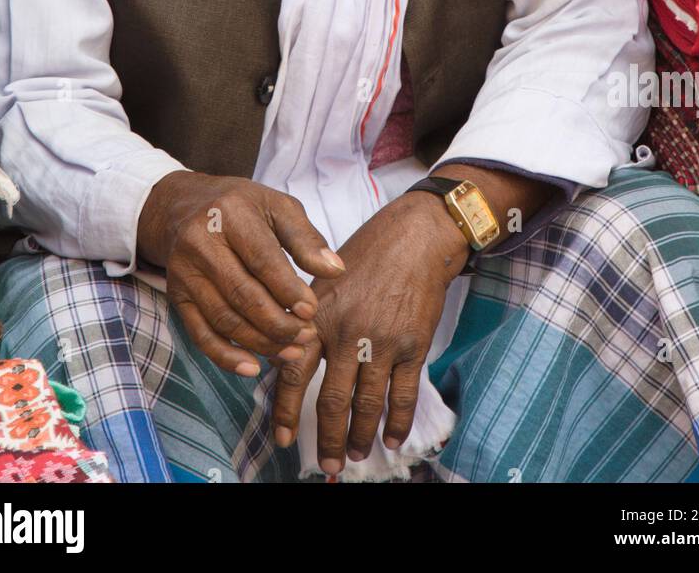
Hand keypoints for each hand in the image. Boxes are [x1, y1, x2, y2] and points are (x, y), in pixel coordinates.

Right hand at [137, 170, 345, 375]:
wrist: (186, 207)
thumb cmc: (242, 207)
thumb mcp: (277, 206)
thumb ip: (306, 238)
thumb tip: (336, 270)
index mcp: (230, 213)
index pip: (262, 259)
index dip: (288, 290)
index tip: (312, 311)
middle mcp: (201, 242)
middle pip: (242, 294)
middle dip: (279, 322)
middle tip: (307, 335)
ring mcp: (185, 272)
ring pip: (224, 318)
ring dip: (261, 342)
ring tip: (292, 351)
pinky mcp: (177, 296)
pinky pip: (200, 334)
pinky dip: (226, 356)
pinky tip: (253, 367)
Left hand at [272, 190, 468, 472]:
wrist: (416, 236)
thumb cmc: (367, 252)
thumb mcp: (326, 276)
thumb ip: (310, 316)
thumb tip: (290, 357)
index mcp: (319, 314)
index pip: (295, 371)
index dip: (286, 409)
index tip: (282, 438)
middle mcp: (347, 331)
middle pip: (333, 399)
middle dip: (327, 437)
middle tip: (327, 463)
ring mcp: (382, 341)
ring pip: (367, 403)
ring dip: (360, 436)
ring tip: (356, 455)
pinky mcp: (412, 345)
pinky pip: (402, 394)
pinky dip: (398, 421)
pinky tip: (393, 438)